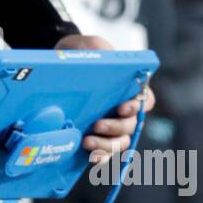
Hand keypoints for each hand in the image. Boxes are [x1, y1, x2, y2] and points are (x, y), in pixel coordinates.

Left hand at [55, 34, 155, 162]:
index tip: (122, 107)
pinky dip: (100, 157)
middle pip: (131, 125)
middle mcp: (124, 110)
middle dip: (116, 127)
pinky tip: (90, 156)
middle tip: (97, 125)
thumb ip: (101, 49)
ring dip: (107, 145)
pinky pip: (104, 153)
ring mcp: (110, 125)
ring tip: (87, 142)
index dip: (138, 106)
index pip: (146, 100)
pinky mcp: (95, 136)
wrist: (56, 67)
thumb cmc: (81, 54)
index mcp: (129, 88)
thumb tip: (104, 59)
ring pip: (120, 142)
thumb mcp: (91, 45)